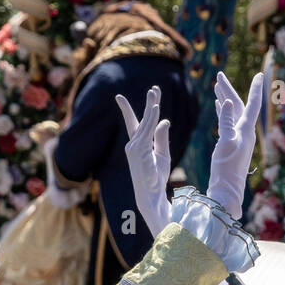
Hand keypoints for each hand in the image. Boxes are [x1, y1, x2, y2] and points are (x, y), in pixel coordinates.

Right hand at [117, 85, 171, 235]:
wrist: (151, 195)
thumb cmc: (156, 179)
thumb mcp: (163, 156)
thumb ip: (162, 138)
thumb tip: (165, 121)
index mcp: (138, 146)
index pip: (134, 124)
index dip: (128, 110)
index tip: (119, 97)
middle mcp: (133, 144)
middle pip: (142, 119)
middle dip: (148, 103)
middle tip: (154, 88)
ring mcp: (134, 147)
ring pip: (145, 123)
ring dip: (151, 107)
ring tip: (155, 92)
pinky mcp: (137, 150)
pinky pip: (146, 130)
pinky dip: (151, 118)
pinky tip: (156, 108)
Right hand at [207, 71, 264, 220]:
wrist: (227, 191)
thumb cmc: (226, 169)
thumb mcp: (225, 143)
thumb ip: (226, 122)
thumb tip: (229, 102)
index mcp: (246, 131)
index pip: (252, 104)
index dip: (255, 89)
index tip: (259, 74)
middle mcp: (245, 133)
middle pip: (239, 106)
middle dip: (228, 90)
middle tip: (219, 75)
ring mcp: (239, 139)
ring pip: (233, 113)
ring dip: (224, 99)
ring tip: (216, 86)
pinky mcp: (232, 145)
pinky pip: (228, 122)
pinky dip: (223, 112)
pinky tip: (218, 106)